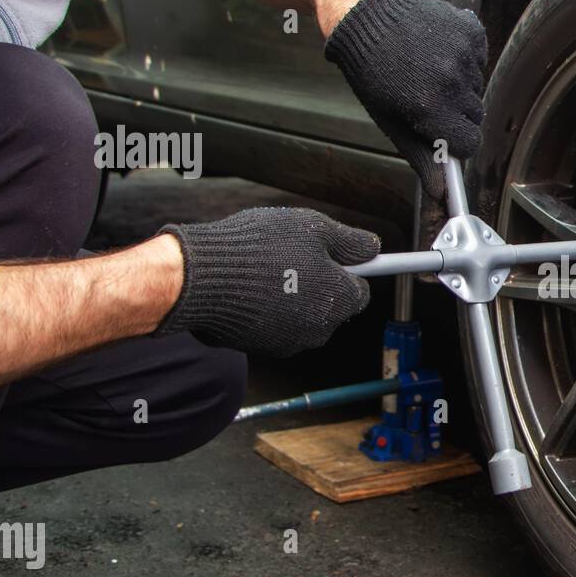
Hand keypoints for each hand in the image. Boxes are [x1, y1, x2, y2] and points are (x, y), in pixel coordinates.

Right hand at [155, 208, 379, 356]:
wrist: (202, 278)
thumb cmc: (258, 248)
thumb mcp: (313, 228)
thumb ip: (349, 241)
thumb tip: (373, 247)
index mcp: (340, 300)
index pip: (359, 291)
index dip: (345, 271)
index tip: (329, 256)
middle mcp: (321, 328)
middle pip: (330, 307)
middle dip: (317, 285)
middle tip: (290, 259)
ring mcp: (291, 342)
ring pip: (302, 317)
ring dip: (291, 299)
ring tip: (264, 273)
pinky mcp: (262, 348)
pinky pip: (274, 326)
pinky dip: (267, 312)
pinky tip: (248, 291)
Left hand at [323, 0, 486, 200]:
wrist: (367, 15)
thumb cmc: (372, 71)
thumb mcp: (390, 119)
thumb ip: (420, 157)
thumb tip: (441, 192)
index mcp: (429, 106)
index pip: (470, 143)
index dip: (455, 141)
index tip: (442, 131)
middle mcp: (450, 79)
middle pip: (476, 116)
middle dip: (456, 113)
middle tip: (428, 96)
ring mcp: (462, 52)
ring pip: (477, 87)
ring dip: (460, 84)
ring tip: (429, 69)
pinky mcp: (470, 31)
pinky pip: (480, 59)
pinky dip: (465, 59)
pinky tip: (438, 51)